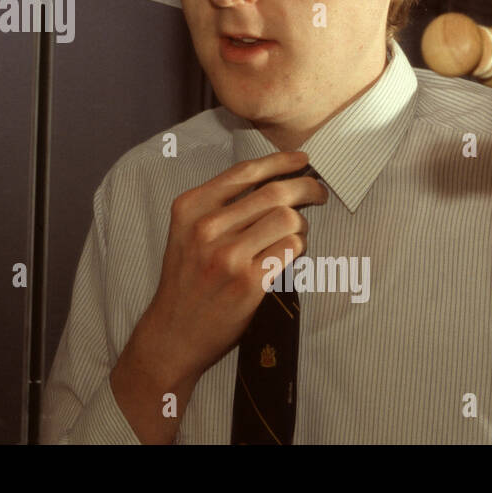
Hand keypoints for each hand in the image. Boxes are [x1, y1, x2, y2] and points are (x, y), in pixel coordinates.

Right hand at [136, 149, 326, 385]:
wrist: (173, 332)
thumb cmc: (186, 279)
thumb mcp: (187, 232)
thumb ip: (218, 206)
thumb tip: (271, 180)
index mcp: (190, 207)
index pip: (244, 172)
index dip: (280, 161)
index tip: (302, 160)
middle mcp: (206, 227)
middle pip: (273, 192)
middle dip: (305, 187)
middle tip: (318, 192)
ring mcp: (227, 256)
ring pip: (287, 218)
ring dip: (302, 222)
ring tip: (299, 231)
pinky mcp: (248, 282)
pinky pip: (291, 248)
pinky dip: (300, 246)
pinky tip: (293, 252)